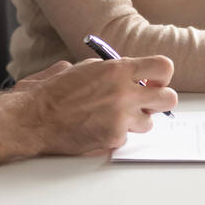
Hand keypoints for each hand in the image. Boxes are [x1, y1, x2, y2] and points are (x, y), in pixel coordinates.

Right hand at [9, 56, 176, 154]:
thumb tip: (134, 75)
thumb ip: (116, 70)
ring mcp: (121, 117)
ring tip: (113, 116)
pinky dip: (116, 133)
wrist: (36, 117)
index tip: (154, 81)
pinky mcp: (114, 137)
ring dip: (135, 120)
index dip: (162, 76)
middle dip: (160, 101)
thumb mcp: (88, 68)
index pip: (163, 67)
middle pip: (169, 98)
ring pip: (149, 122)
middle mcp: (124, 93)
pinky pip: (127, 136)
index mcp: (118, 70)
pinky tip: (98, 127)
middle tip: (147, 102)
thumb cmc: (57, 92)